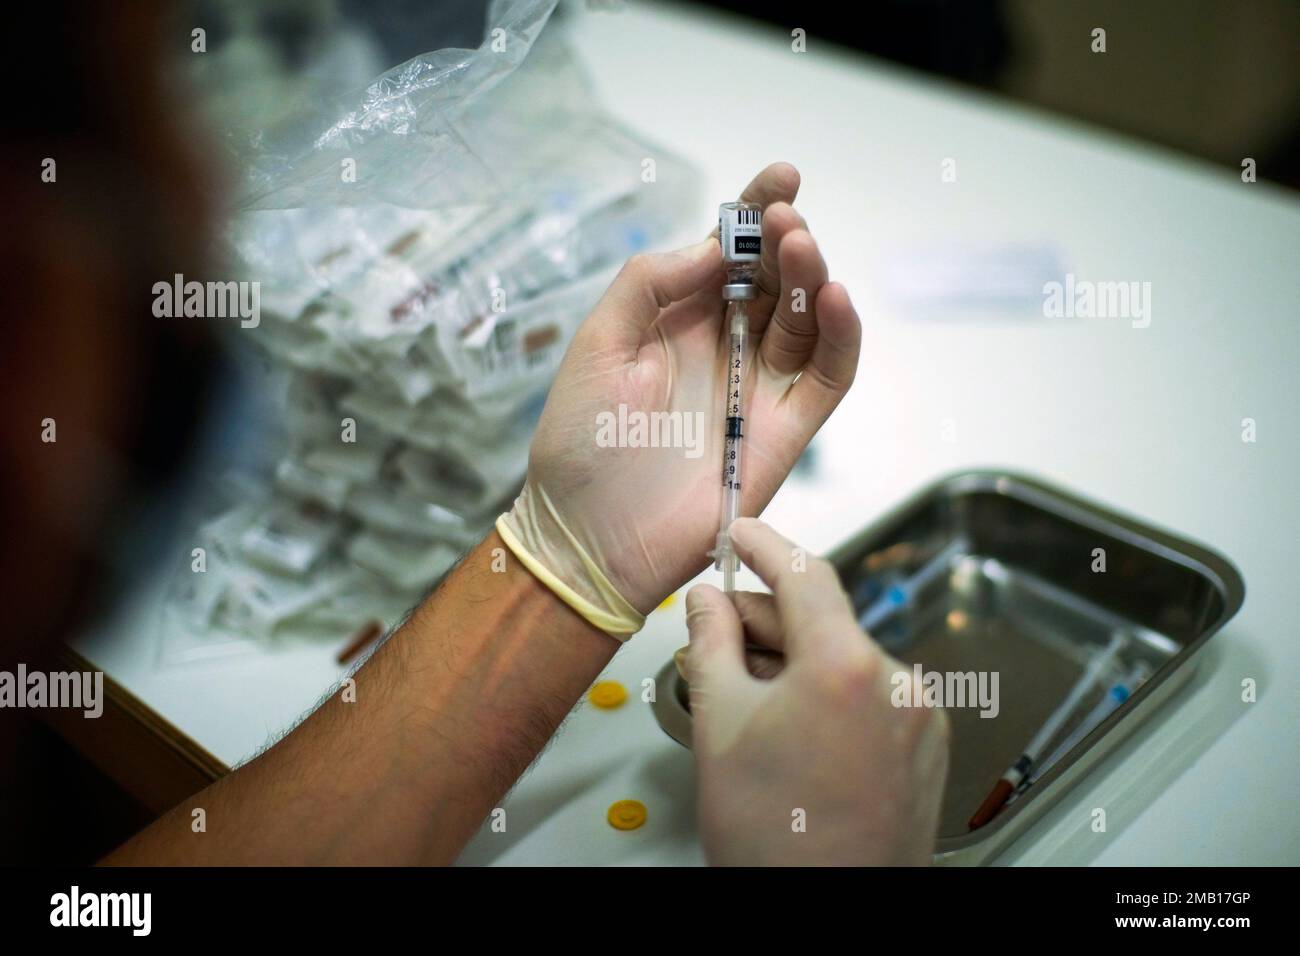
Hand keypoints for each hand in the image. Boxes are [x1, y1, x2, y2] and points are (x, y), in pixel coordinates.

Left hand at [499, 163, 860, 629]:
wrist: (588, 537)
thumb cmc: (580, 444)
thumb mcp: (597, 346)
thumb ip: (647, 286)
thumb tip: (710, 246)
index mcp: (679, 321)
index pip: (730, 255)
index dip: (757, 213)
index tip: (781, 176)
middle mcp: (725, 348)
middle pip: (776, 281)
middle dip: (787, 242)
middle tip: (786, 220)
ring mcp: (759, 388)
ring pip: (806, 320)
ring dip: (812, 279)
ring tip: (802, 249)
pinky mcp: (784, 431)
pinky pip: (828, 377)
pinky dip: (841, 338)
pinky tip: (834, 300)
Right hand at [683, 518, 948, 865]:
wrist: (826, 914)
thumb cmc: (776, 841)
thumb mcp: (720, 725)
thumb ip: (711, 643)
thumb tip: (706, 602)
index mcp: (847, 666)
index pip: (805, 571)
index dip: (764, 544)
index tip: (740, 532)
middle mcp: (898, 684)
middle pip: (823, 619)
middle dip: (766, 620)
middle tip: (716, 630)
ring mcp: (918, 719)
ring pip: (845, 660)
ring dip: (795, 663)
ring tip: (748, 700)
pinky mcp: (926, 748)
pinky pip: (870, 696)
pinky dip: (829, 695)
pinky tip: (790, 726)